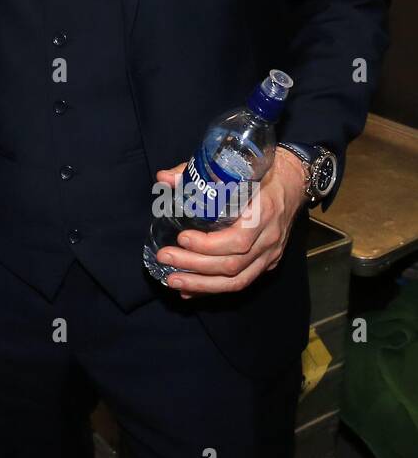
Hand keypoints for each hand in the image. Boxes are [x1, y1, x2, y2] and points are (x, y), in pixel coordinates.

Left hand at [152, 149, 306, 297]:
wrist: (295, 181)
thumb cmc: (263, 172)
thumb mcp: (236, 167)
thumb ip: (198, 172)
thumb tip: (163, 177)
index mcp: (264, 211)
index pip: (238, 239)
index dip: (208, 245)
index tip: (182, 237)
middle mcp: (270, 238)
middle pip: (233, 264)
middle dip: (195, 266)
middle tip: (165, 257)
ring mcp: (271, 254)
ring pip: (238, 281)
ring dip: (202, 285)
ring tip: (173, 281)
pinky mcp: (268, 263)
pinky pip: (242, 282)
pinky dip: (214, 288)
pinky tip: (191, 290)